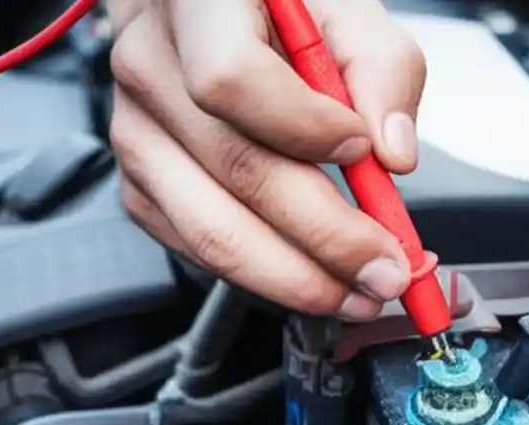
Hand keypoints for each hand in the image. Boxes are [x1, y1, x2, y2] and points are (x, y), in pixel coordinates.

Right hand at [105, 0, 426, 320]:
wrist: (211, 15)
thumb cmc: (276, 6)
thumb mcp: (344, 9)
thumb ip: (382, 68)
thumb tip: (393, 155)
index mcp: (196, 2)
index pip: (232, 79)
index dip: (303, 127)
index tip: (362, 151)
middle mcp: (150, 65)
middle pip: (235, 171)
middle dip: (325, 238)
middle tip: (385, 268)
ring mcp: (136, 129)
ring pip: (211, 228)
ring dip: (295, 278)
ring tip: (358, 292)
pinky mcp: (138, 182)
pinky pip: (197, 246)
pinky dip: (259, 276)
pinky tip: (310, 277)